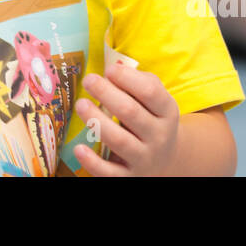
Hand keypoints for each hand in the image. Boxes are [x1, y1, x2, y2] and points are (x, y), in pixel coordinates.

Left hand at [72, 61, 179, 175]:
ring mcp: (145, 158)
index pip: (150, 92)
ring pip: (120, 141)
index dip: (128, 78)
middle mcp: (159, 136)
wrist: (166, 160)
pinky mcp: (129, 177)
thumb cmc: (151, 119)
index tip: (109, 70)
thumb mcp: (155, 100)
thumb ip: (138, 81)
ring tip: (80, 104)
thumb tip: (114, 68)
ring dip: (97, 121)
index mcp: (167, 112)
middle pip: (131, 112)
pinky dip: (93, 162)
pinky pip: (110, 172)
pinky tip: (79, 148)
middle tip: (88, 80)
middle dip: (107, 94)